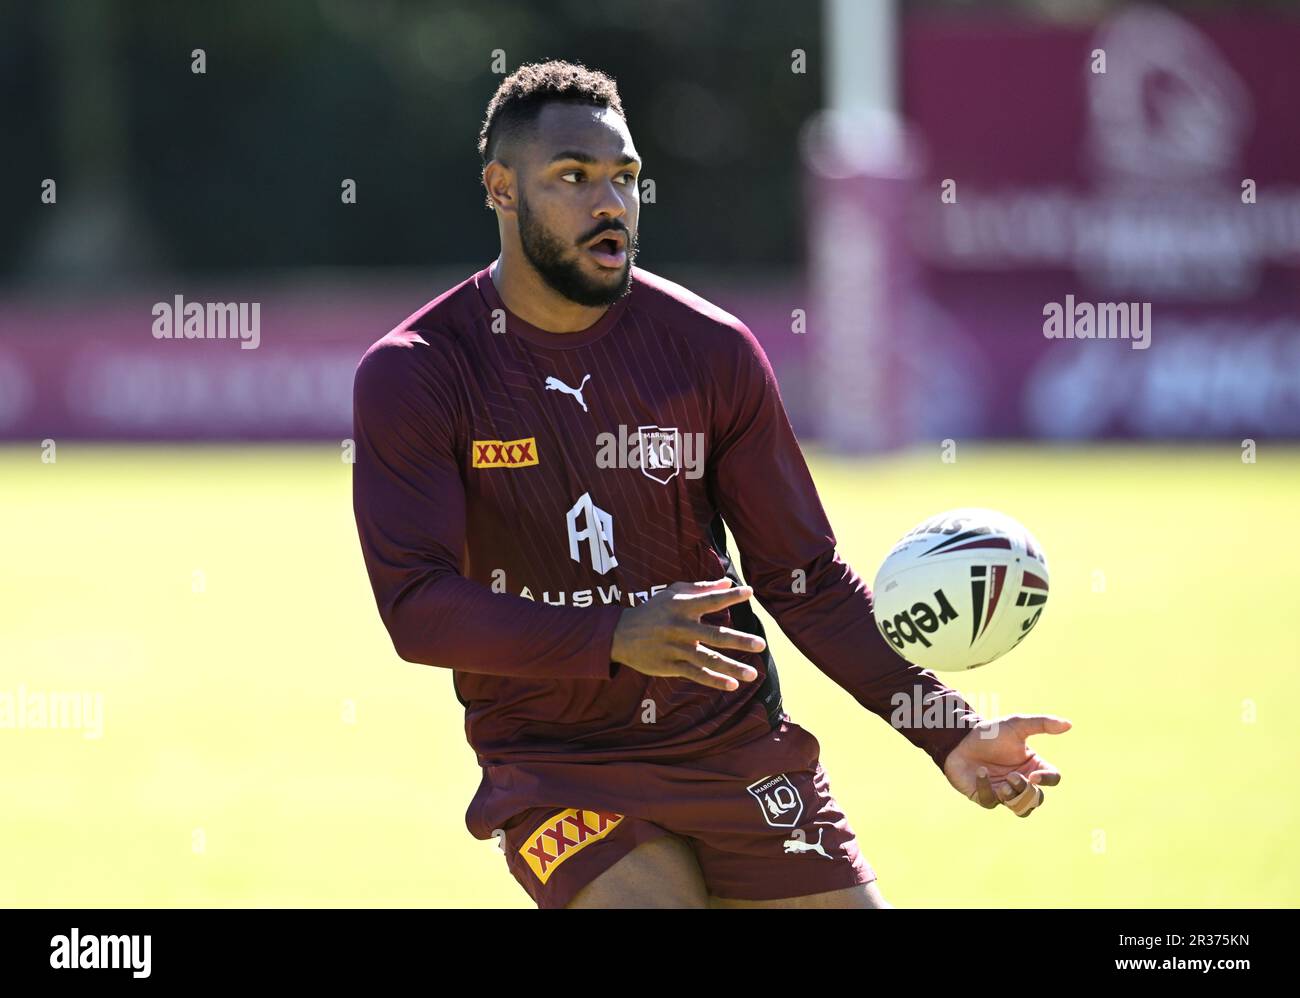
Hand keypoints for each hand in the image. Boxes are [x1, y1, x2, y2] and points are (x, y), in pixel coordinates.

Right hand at [610, 579, 765, 690]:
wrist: (620, 634)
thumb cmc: (652, 610)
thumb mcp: (672, 593)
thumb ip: (701, 588)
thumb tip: (728, 582)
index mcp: (682, 607)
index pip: (710, 600)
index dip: (730, 596)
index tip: (749, 592)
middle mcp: (680, 627)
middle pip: (714, 634)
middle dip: (739, 640)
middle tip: (761, 644)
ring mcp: (675, 648)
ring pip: (707, 659)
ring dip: (731, 667)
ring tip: (753, 675)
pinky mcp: (670, 666)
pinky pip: (695, 673)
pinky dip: (713, 680)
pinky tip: (731, 685)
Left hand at [942, 714, 1071, 816]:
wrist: (959, 737)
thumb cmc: (990, 732)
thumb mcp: (1016, 726)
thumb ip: (1041, 724)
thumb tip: (1069, 724)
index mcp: (1033, 765)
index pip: (1053, 778)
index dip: (1047, 780)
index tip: (1034, 775)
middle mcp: (1022, 781)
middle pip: (1037, 799)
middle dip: (1028, 792)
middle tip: (1013, 777)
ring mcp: (1004, 791)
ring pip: (1021, 809)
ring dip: (1015, 799)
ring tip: (1004, 785)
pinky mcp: (985, 796)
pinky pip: (991, 802)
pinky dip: (987, 788)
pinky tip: (980, 772)